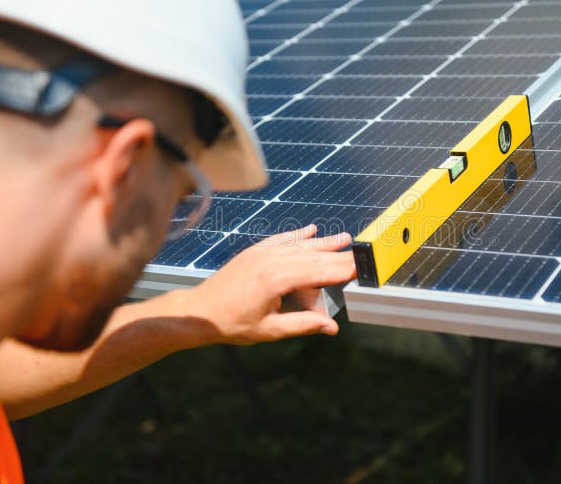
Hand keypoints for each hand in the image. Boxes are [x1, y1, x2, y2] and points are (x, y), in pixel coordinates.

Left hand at [179, 225, 355, 344]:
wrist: (199, 311)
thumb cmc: (232, 323)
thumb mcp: (270, 330)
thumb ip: (302, 325)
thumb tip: (331, 327)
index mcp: (276, 280)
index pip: (318, 273)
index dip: (341, 271)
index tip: (360, 269)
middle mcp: (271, 261)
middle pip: (313, 256)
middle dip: (339, 256)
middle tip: (361, 255)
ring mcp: (262, 253)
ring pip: (300, 245)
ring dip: (323, 242)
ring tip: (345, 239)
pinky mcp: (254, 252)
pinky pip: (281, 239)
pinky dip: (298, 235)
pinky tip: (311, 230)